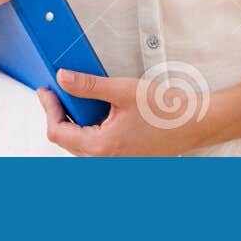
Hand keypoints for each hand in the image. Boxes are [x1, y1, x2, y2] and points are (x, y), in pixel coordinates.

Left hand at [37, 69, 208, 155]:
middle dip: (58, 114)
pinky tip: (94, 109)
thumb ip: (88, 85)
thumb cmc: (165, 111)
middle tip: (56, 91)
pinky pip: (95, 145)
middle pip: (66, 140)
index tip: (46, 90)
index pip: (58, 132)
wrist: (194, 124)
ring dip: (73, 121)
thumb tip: (63, 79)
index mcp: (101, 147)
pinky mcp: (122, 157)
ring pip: (80, 143)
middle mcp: (105, 160)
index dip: (48, 109)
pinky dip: (88, 127)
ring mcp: (114, 161)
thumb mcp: (122, 90)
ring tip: (74, 97)